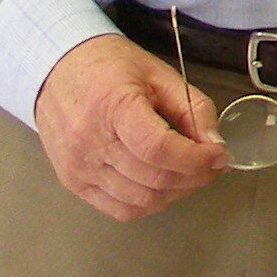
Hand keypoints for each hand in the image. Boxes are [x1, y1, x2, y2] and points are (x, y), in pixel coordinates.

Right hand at [33, 33, 227, 220]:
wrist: (57, 70)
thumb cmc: (106, 66)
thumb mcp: (158, 74)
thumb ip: (193, 107)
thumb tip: (214, 141)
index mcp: (112, 106)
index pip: (158, 149)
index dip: (195, 158)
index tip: (218, 154)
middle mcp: (90, 142)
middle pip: (154, 179)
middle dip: (195, 176)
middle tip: (213, 164)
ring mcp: (79, 167)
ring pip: (140, 200)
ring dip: (176, 192)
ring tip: (192, 173)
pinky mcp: (73, 183)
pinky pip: (119, 209)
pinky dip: (149, 204)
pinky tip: (164, 187)